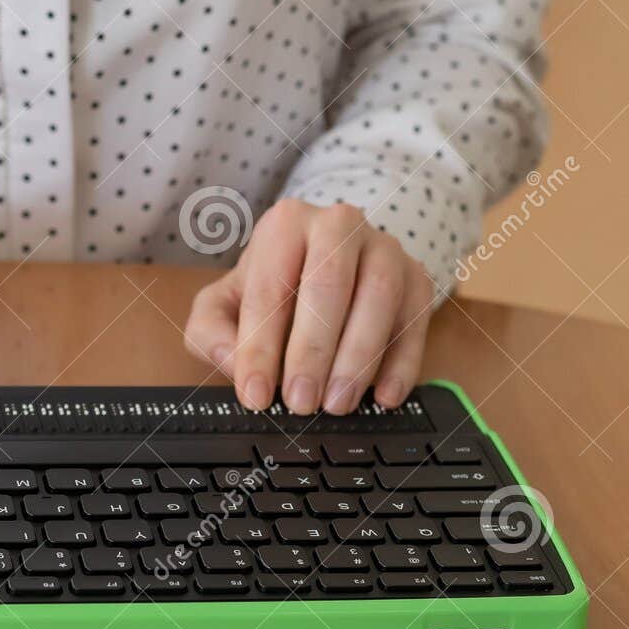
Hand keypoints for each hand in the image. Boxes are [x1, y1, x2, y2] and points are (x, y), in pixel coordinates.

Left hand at [183, 198, 434, 414]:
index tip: (255, 394)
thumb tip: (232, 359)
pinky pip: (415, 319)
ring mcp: (385, 248)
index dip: (259, 348)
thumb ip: (210, 331)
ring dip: (357, 358)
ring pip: (379, 298)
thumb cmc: (273, 288)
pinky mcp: (417, 278)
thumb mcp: (224, 303)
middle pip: (328, 284)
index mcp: (285, 224)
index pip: (269, 288)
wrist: (325, 264)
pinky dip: (401, 363)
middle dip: (312, 351)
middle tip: (300, 402)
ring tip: (336, 404)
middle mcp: (338, 225)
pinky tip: (382, 397)